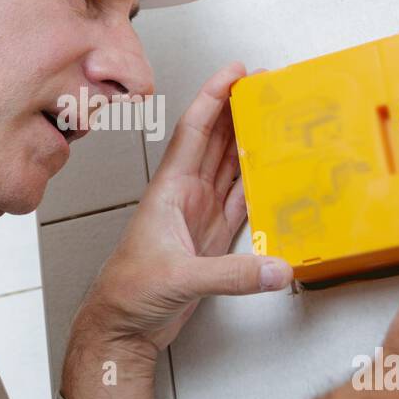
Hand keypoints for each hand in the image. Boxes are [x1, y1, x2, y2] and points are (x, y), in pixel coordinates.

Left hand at [60, 62, 293, 398]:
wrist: (121, 327)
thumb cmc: (128, 294)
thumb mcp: (179, 279)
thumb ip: (230, 275)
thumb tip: (276, 268)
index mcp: (171, 191)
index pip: (196, 131)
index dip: (215, 97)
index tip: (237, 72)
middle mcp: (186, 197)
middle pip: (217, 141)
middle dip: (239, 110)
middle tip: (268, 85)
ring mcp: (199, 217)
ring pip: (230, 167)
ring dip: (251, 141)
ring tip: (276, 116)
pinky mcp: (212, 240)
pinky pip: (240, 203)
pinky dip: (258, 185)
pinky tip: (274, 172)